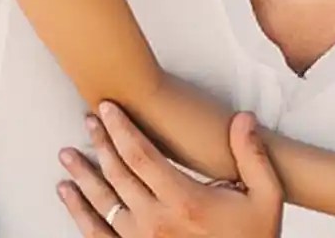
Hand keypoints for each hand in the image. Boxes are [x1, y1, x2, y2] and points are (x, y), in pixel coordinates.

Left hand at [57, 102, 280, 236]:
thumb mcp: (266, 196)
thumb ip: (253, 156)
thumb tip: (242, 119)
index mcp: (185, 200)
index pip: (141, 155)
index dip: (121, 129)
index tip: (108, 109)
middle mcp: (155, 220)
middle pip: (117, 173)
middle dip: (101, 143)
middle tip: (90, 120)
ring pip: (101, 201)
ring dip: (82, 174)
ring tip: (68, 154)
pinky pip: (95, 233)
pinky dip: (78, 212)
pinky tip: (68, 194)